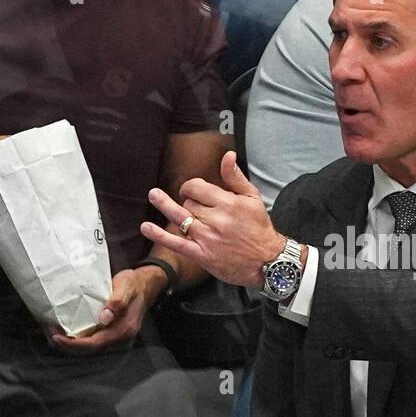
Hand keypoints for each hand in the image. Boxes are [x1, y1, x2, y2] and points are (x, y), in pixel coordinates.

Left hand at [49, 267, 163, 353]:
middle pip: (90, 349)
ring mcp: (115, 335)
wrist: (146, 284)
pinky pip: (92, 338)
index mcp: (124, 329)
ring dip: (72, 342)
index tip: (57, 337)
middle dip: (69, 345)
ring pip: (90, 345)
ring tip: (55, 332)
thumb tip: (105, 317)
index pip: (95, 343)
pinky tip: (67, 330)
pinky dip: (78, 337)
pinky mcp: (110, 330)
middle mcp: (119, 336)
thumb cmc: (134, 284)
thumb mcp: (126, 288)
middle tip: (51, 334)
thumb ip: (117, 302)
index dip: (75, 344)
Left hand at [141, 152, 284, 289]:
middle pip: (188, 204)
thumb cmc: (260, 228)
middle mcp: (216, 219)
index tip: (192, 191)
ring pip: (180, 218)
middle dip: (189, 204)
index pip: (197, 187)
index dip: (191, 187)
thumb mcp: (253, 198)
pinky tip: (147, 227)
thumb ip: (236, 177)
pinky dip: (160, 235)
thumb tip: (228, 155)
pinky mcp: (202, 255)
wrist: (268, 261)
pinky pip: (176, 243)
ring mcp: (207, 237)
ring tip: (153, 195)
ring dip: (164, 205)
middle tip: (197, 210)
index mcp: (227, 202)